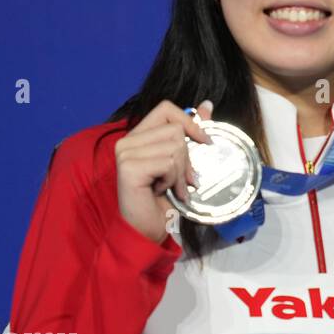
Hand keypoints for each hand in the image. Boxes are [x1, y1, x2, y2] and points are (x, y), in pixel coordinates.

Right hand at [115, 100, 212, 244]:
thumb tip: (208, 105)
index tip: (204, 141)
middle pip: (176, 130)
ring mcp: (125, 153)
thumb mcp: (183, 162)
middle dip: (188, 158)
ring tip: (172, 187)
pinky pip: (168, 163)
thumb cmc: (164, 198)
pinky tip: (162, 191)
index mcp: (139, 136)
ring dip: (181, 173)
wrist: (147, 229)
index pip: (166, 108)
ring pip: (175, 147)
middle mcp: (127, 141)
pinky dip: (173, 180)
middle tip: (182, 180)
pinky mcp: (128, 167)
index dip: (190, 122)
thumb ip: (192, 133)